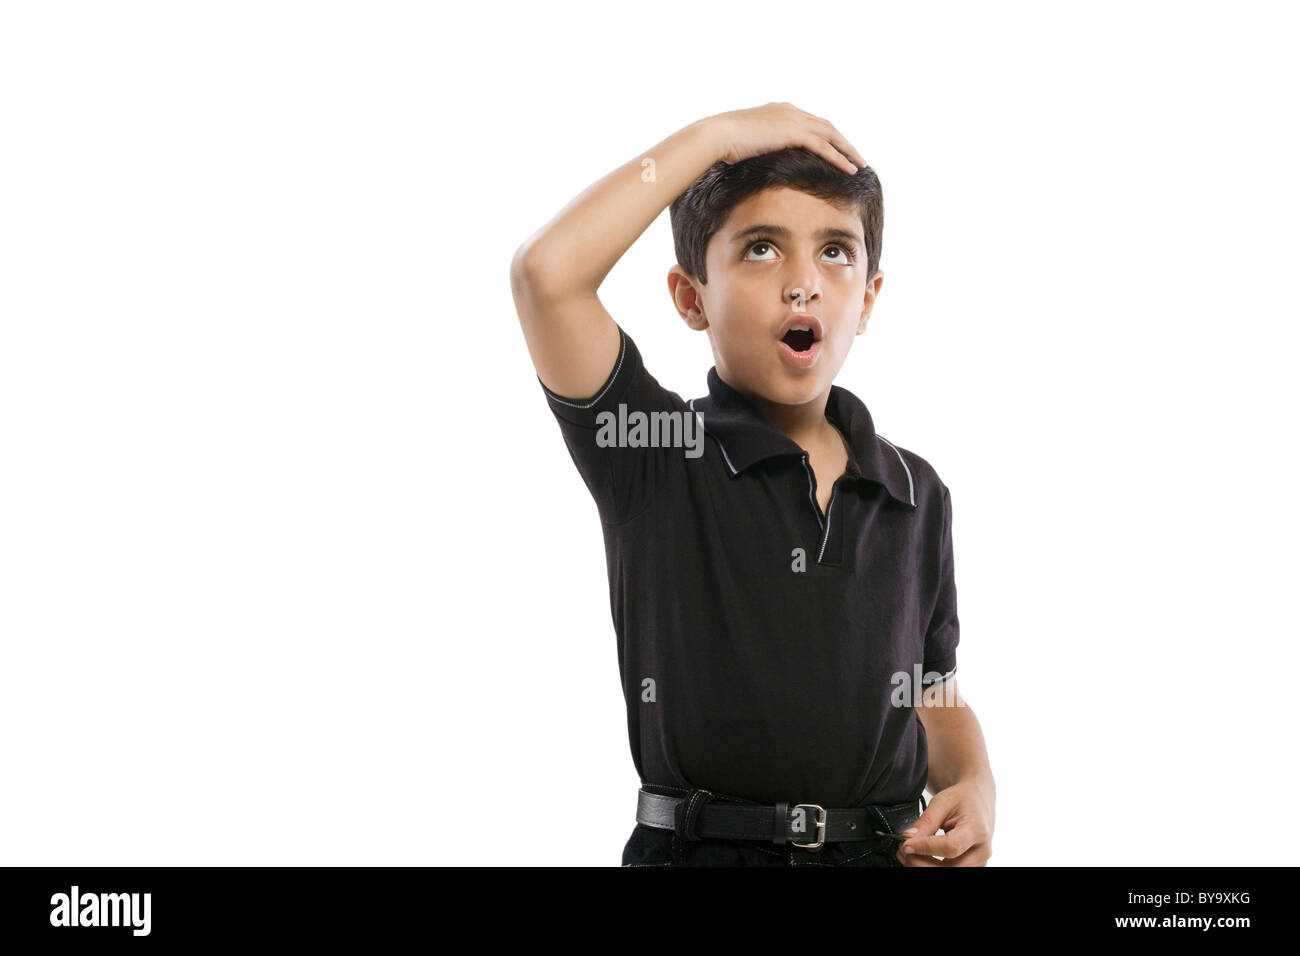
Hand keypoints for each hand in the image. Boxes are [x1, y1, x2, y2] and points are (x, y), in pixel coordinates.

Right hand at [703, 102, 864, 174]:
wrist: (717, 135)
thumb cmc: (723, 143)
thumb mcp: (745, 143)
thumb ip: (758, 146)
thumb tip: (756, 160)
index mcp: (780, 111)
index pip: (811, 123)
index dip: (826, 136)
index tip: (836, 149)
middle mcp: (791, 111)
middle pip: (827, 127)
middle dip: (843, 142)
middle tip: (856, 157)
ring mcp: (794, 120)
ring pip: (831, 135)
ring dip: (848, 150)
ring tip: (860, 165)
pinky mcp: (794, 132)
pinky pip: (825, 146)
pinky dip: (839, 158)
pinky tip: (850, 169)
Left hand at [896, 777, 994, 866]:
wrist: (978, 800)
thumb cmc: (962, 799)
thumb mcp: (942, 801)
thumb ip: (926, 821)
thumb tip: (908, 838)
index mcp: (977, 829)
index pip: (950, 846)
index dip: (925, 848)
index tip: (906, 844)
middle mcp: (981, 850)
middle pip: (949, 869)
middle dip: (920, 862)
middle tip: (903, 850)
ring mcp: (979, 862)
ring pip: (948, 874)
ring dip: (924, 867)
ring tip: (908, 854)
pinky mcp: (974, 867)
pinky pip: (950, 873)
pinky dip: (931, 867)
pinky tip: (920, 858)